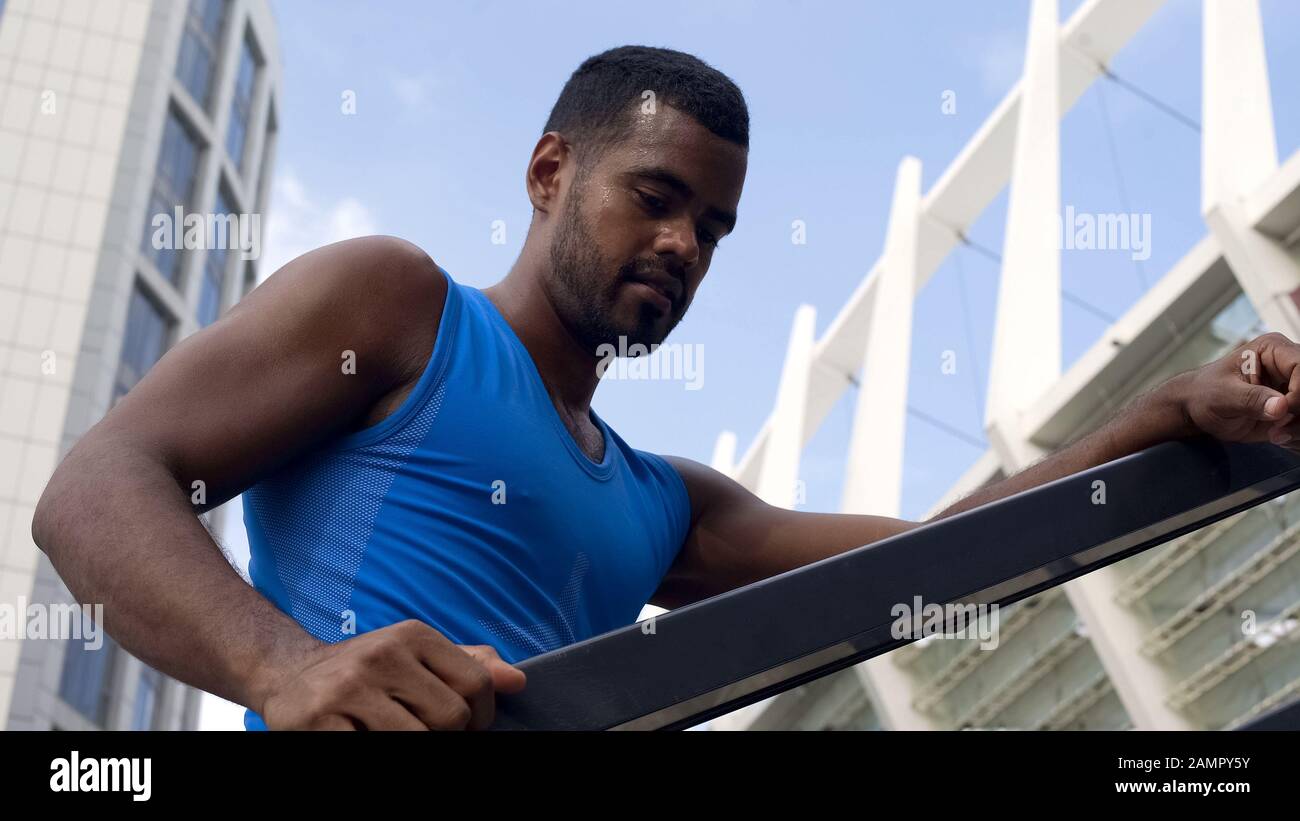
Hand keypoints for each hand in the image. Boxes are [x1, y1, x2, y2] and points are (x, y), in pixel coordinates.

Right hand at [256, 620, 525, 729]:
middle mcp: (380, 655)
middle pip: (450, 717)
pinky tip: (363, 736)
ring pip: (416, 741)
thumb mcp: (417, 656)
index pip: (475, 683)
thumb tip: (517, 681)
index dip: (482, 716)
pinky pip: (372, 751)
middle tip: (423, 731)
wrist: (289, 675)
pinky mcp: (317, 722)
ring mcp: (347, 689)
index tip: (468, 727)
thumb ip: (468, 666)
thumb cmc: (368, 672)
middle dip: (444, 736)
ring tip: (390, 731)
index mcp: (411, 635)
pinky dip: (375, 749)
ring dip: (408, 745)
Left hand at [1180, 332, 1299, 449]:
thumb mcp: (1223, 396)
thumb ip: (1251, 399)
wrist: (1197, 409)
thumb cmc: (1205, 393)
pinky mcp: (1294, 406)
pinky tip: (1277, 437)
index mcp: (1273, 349)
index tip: (1283, 411)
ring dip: (1299, 427)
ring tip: (1275, 435)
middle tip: (1278, 431)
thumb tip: (1281, 407)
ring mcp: (1295, 386)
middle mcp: (1289, 365)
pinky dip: (1297, 433)